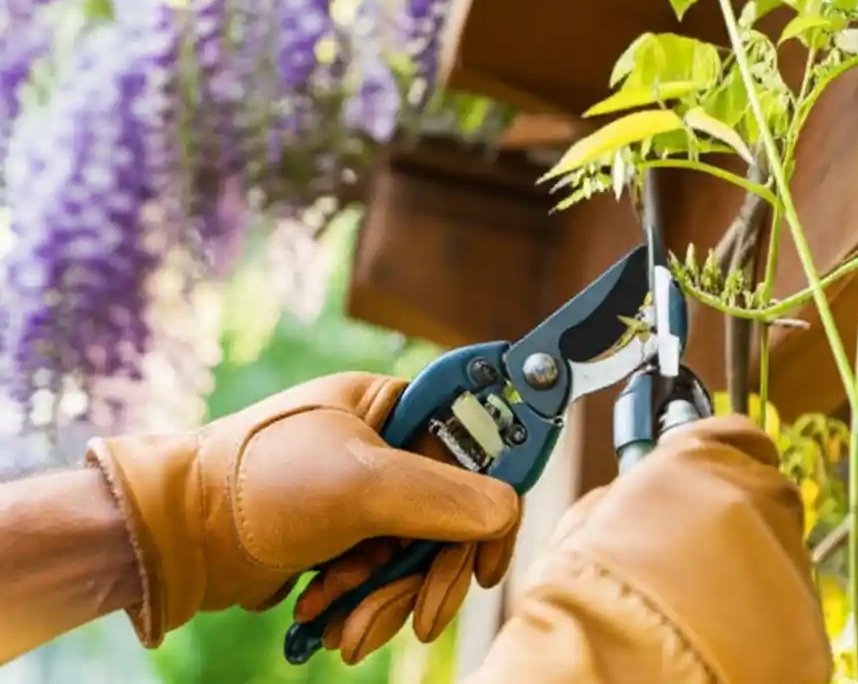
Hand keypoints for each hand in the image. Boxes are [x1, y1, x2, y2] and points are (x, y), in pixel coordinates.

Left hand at [85, 372, 520, 661]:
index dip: (492, 506)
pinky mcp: (345, 532)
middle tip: (417, 621)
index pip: (479, 447)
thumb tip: (507, 511)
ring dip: (387, 598)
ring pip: (416, 553)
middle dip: (425, 576)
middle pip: (452, 515)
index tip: (485, 566)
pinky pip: (382, 572)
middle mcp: (386, 443)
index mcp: (395, 405)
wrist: (172, 537)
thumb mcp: (358, 485)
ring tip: (348, 629)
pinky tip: (328, 619)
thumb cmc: (253, 487)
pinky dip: (363, 602)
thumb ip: (441, 496)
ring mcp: (366, 490)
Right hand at [470, 415, 831, 683]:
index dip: (721, 455)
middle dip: (739, 514)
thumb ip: (626, 501)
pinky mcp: (810, 619)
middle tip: (698, 553)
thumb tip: (631, 505)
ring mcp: (790, 557)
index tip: (708, 473)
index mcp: (698, 463)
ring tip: (706, 608)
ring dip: (754, 567)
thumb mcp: (586, 528)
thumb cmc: (589, 602)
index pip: (735, 434)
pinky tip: (725, 639)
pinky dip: (768, 617)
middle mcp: (756, 498)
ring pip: (781, 550)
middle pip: (765, 491)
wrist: (627, 676)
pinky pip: (791, 605)